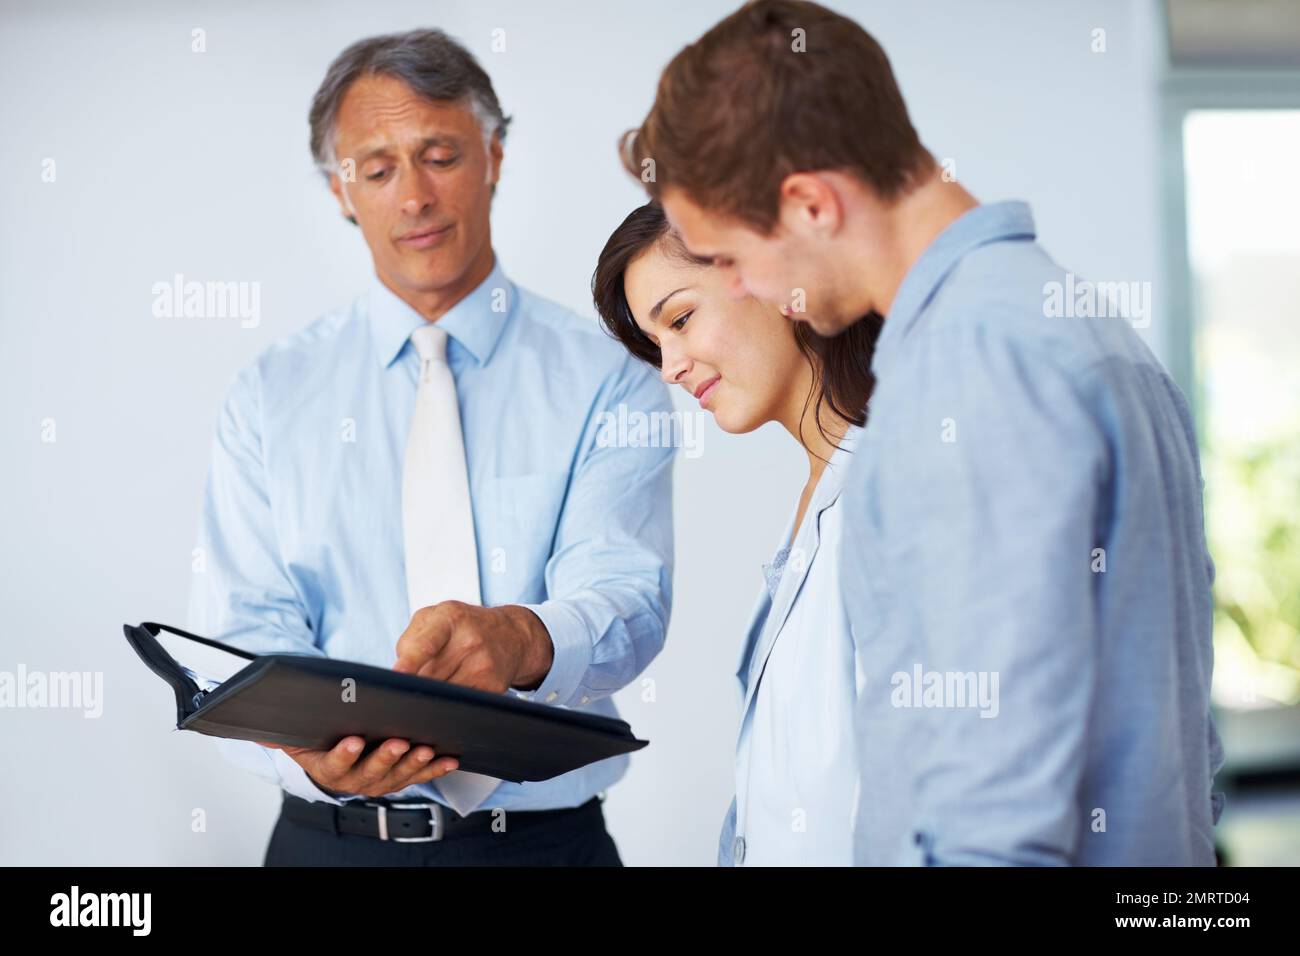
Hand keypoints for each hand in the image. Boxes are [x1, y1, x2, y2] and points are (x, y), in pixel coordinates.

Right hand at [258, 735, 459, 798]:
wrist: (333, 746)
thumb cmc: (316, 735)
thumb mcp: (295, 733)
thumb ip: (278, 731)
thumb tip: (254, 726)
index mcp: (326, 768)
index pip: (333, 766)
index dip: (344, 755)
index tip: (354, 741)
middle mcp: (354, 780)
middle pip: (370, 774)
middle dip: (385, 758)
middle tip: (398, 742)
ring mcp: (380, 780)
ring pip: (397, 777)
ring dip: (413, 764)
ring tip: (425, 748)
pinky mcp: (401, 775)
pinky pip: (419, 775)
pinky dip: (435, 768)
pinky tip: (449, 759)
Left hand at [393, 602, 552, 692]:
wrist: (509, 633)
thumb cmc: (463, 626)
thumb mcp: (436, 617)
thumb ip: (411, 641)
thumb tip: (399, 677)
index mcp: (449, 618)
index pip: (425, 644)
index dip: (410, 662)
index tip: (398, 675)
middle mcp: (470, 640)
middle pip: (429, 676)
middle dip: (414, 685)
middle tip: (406, 688)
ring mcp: (483, 664)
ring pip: (443, 694)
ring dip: (430, 697)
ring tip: (431, 687)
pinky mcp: (493, 686)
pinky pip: (461, 704)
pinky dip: (449, 705)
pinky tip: (449, 696)